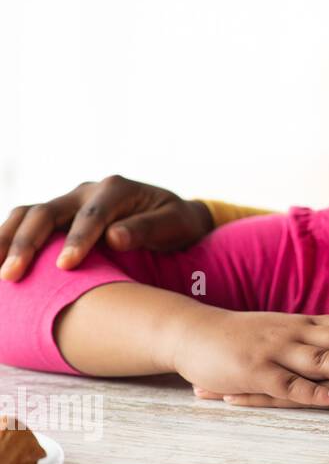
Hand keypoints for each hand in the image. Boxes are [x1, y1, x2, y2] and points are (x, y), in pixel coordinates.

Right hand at [0, 174, 213, 280]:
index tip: (65, 266)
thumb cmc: (177, 223)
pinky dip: (7, 238)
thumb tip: (115, 238)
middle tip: (13, 274)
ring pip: (28, 214)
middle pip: (48, 212)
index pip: (91, 215)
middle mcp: (87, 190)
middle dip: (28, 243)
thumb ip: (147, 229)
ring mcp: (69, 201)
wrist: (174, 217)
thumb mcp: (174, 223)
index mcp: (116, 189)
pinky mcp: (58, 214)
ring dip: (7, 239)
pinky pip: (25, 222)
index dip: (77, 239)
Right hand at [168, 309, 328, 406]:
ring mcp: (277, 354)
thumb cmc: (237, 334)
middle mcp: (294, 335)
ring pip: (321, 359)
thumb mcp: (278, 327)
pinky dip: (315, 392)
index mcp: (300, 324)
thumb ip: (306, 333)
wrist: (192, 333)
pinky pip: (291, 385)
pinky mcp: (259, 374)